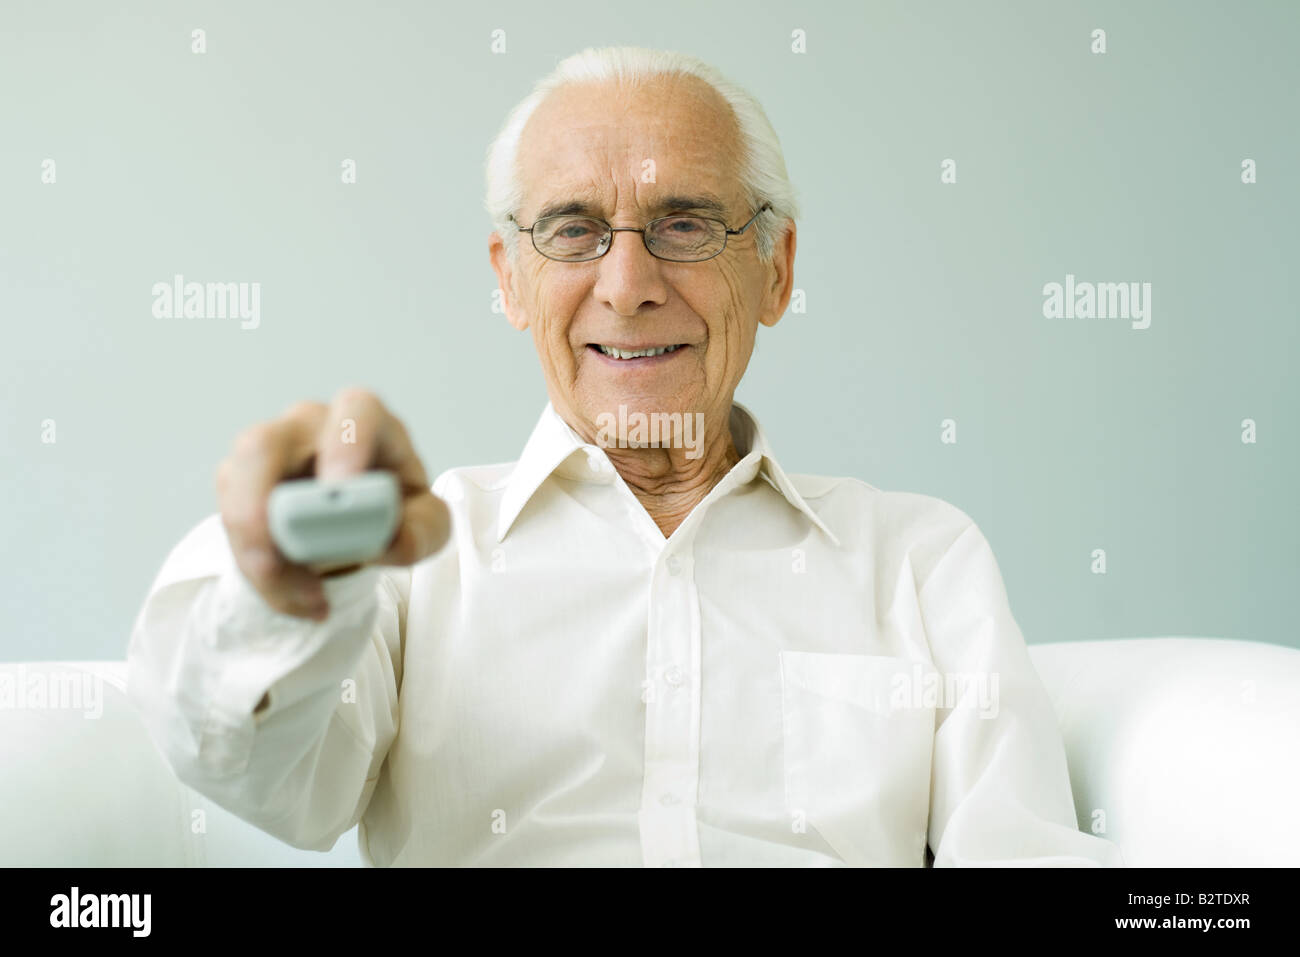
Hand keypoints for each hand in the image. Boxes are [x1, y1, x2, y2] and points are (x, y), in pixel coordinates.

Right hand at [216, 388, 450, 619]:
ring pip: (237, 487)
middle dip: (263, 505)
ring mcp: (267, 451)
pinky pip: (232, 523)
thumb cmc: (395, 510)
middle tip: (281, 559)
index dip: (346, 444)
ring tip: (305, 597)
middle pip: (265, 444)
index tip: (341, 488)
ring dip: (258, 549)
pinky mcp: (238, 482)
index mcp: (365, 421)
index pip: (355, 410)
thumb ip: (421, 531)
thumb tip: (390, 542)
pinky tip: (293, 595)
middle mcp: (309, 425)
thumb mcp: (425, 525)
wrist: (357, 528)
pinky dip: (258, 569)